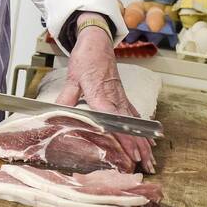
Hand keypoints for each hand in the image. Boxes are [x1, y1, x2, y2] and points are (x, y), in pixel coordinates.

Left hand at [53, 24, 155, 172]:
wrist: (97, 41)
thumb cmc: (85, 58)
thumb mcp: (72, 78)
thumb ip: (67, 97)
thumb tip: (55, 112)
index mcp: (101, 95)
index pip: (115, 122)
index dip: (125, 139)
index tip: (132, 153)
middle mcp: (115, 98)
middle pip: (130, 127)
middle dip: (140, 148)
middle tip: (147, 165)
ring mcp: (121, 97)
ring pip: (136, 124)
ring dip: (144, 143)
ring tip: (151, 160)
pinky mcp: (122, 96)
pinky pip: (135, 115)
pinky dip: (143, 129)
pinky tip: (150, 141)